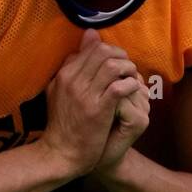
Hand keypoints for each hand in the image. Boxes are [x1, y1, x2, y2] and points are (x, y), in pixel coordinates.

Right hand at [41, 30, 145, 176]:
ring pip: (112, 66)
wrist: (60, 154)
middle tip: (128, 68)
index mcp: (64, 75)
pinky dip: (130, 85)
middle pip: (103, 52)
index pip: (92, 47)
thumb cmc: (63, 124)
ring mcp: (85, 95)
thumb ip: (71, 66)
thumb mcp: (58, 91)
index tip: (118, 62)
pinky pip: (119, 87)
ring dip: (127, 69)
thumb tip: (88, 37)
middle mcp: (72, 81)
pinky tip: (133, 90)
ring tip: (132, 78)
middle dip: (121, 56)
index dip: (110, 51)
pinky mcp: (98, 110)